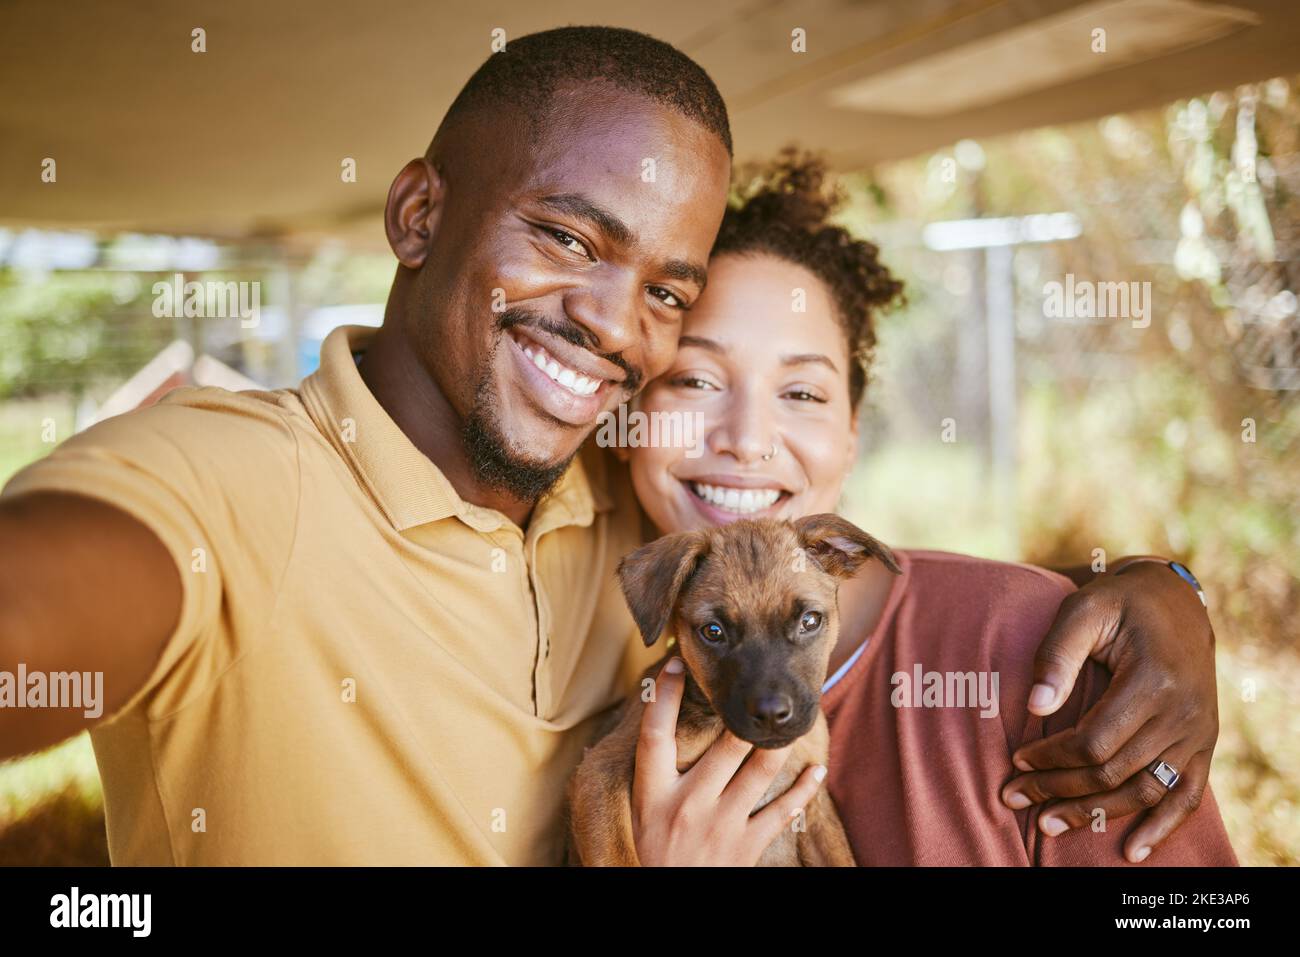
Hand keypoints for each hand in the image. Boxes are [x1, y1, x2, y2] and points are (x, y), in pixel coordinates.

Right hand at [630, 656, 826, 865]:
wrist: (668, 900)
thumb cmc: (655, 852)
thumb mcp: (643, 811)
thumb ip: (653, 770)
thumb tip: (657, 718)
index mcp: (653, 793)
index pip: (655, 734)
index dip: (664, 695)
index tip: (677, 664)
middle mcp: (686, 805)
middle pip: (724, 745)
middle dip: (743, 717)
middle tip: (756, 694)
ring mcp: (720, 826)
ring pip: (759, 769)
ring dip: (778, 743)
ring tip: (788, 723)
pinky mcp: (746, 847)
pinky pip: (782, 811)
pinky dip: (804, 788)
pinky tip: (817, 770)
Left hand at [1001, 561, 1219, 862]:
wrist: (1175, 602)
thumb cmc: (1119, 603)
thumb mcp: (1083, 610)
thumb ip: (1056, 655)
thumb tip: (1034, 707)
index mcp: (1154, 680)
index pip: (1095, 741)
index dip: (1051, 757)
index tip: (1015, 757)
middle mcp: (1183, 713)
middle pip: (1115, 771)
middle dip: (1059, 789)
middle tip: (1014, 796)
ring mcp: (1197, 732)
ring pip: (1144, 790)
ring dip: (1096, 814)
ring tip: (1048, 822)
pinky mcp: (1203, 743)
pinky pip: (1186, 795)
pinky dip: (1161, 827)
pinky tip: (1132, 850)